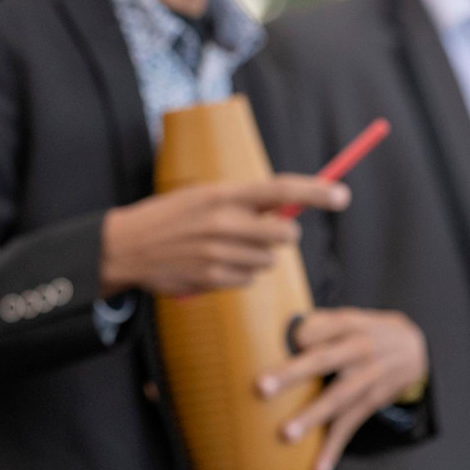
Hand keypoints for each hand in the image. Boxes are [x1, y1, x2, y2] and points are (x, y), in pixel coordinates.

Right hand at [100, 176, 349, 297]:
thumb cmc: (170, 217)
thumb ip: (243, 202)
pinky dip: (240, 275)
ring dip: (259, 257)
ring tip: (227, 249)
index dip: (316, 192)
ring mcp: (219, 253)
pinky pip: (249, 280)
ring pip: (269, 262)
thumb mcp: (204, 196)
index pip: (281, 189)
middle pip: (285, 235)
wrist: (126, 246)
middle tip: (262, 232)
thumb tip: (286, 209)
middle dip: (282, 236)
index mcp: (224, 194)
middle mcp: (224, 223)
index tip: (342, 195)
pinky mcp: (212, 279)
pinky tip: (215, 265)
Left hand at [259, 308, 427, 469]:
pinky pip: (350, 426)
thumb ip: (318, 323)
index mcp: (351, 324)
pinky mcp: (371, 403)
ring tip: (286, 434)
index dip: (304, 333)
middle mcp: (361, 351)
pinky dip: (334, 448)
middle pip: (324, 360)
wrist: (414, 349)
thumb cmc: (365, 331)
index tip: (287, 340)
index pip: (325, 326)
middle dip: (293, 374)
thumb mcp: (349, 316)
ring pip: (338, 398)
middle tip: (262, 387)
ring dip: (312, 417)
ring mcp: (368, 379)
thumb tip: (281, 333)